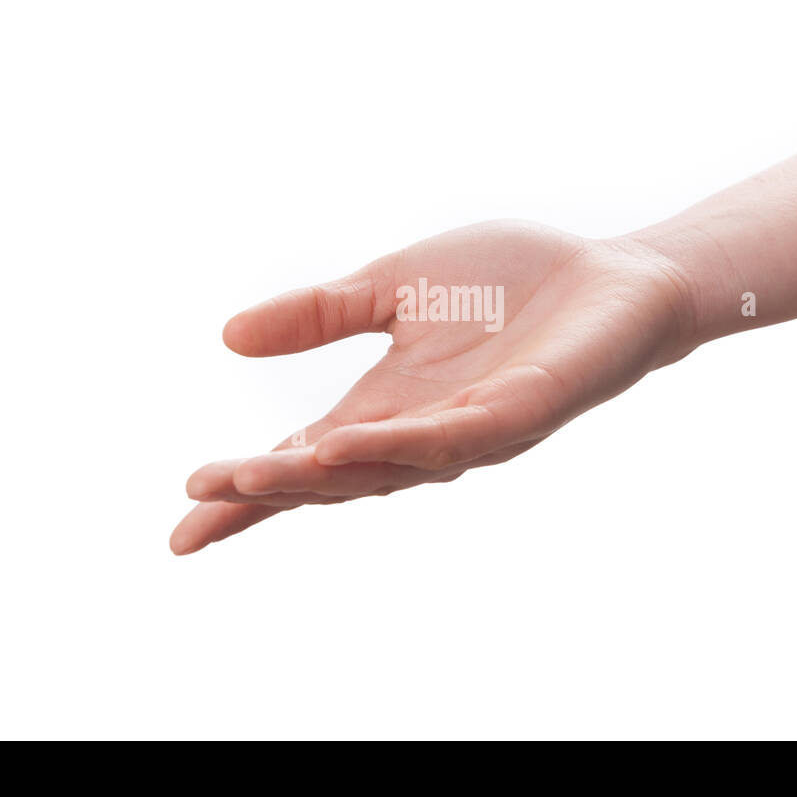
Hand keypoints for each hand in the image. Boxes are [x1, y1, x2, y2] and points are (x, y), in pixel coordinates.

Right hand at [169, 220, 696, 553]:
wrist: (613, 276)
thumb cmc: (512, 282)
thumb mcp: (394, 285)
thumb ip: (322, 314)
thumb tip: (227, 337)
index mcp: (387, 408)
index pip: (303, 459)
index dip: (246, 491)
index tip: (183, 520)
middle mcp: (421, 433)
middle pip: (331, 481)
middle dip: (265, 493)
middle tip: (200, 501)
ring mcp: (470, 432)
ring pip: (382, 470)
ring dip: (314, 477)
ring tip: (248, 475)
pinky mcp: (518, 413)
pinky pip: (452, 440)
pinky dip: (395, 446)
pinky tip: (344, 446)